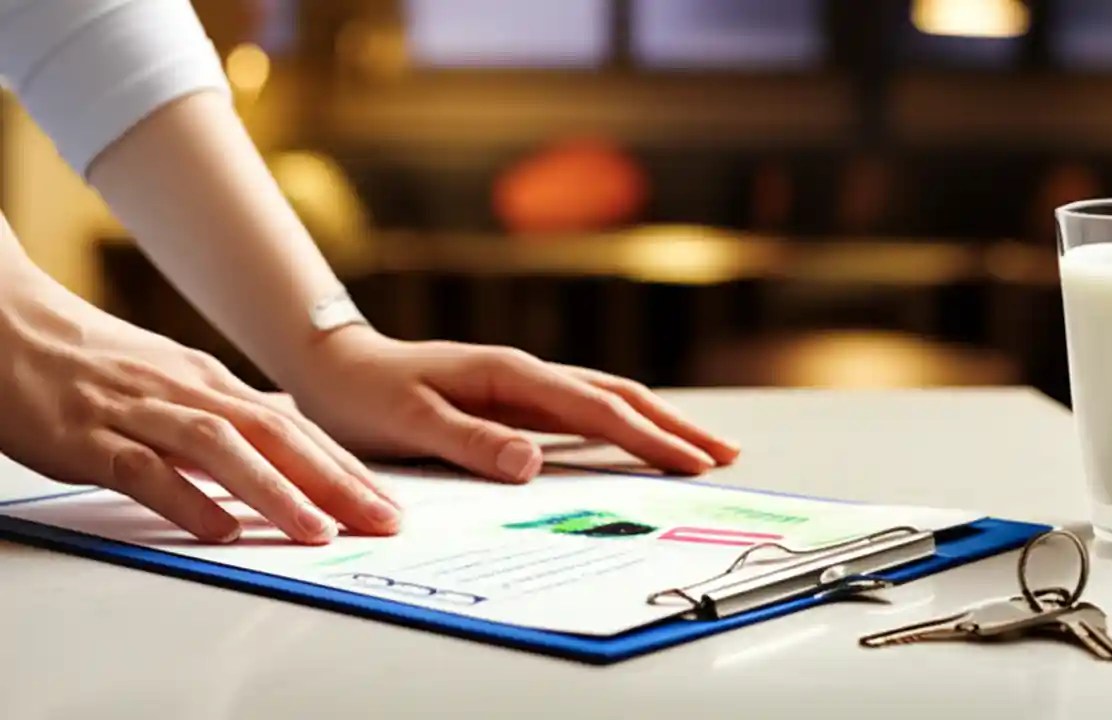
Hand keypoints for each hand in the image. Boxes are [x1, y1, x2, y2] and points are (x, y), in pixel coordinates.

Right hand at [0, 276, 400, 544]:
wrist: (5, 323)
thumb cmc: (89, 357)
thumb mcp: (174, 375)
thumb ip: (231, 406)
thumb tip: (290, 424)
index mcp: (210, 381)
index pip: (295, 428)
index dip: (346, 466)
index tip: (389, 501)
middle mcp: (187, 391)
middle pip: (277, 436)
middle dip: (337, 482)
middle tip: (383, 521)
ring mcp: (139, 411)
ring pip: (222, 449)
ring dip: (276, 491)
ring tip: (319, 531)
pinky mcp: (90, 436)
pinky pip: (145, 469)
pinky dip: (186, 499)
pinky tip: (221, 530)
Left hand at [288, 325, 739, 483]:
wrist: (338, 365)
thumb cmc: (367, 396)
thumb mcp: (409, 422)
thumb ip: (470, 441)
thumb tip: (533, 462)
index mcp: (511, 376)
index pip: (596, 409)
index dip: (649, 437)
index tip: (693, 462)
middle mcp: (527, 374)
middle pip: (619, 396)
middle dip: (673, 427)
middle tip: (724, 456)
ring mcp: (525, 384)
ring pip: (607, 399)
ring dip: (656, 422)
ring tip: (700, 447)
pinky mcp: (516, 398)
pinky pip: (583, 411)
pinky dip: (622, 424)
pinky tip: (637, 438)